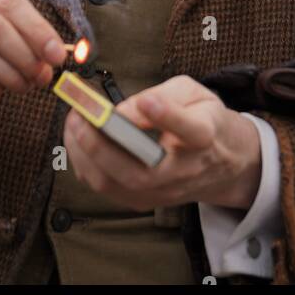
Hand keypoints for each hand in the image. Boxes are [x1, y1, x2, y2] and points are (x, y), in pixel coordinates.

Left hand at [63, 75, 262, 210]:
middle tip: (79, 116)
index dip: (168, 116)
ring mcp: (163, 192)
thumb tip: (123, 111)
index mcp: (204, 136)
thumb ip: (163, 96)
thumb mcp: (193, 93)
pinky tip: (77, 142)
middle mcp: (184, 171)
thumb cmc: (202, 119)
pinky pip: (108, 190)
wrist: (221, 161)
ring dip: (86, 155)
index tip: (147, 101)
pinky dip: (86, 166)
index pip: (191, 130)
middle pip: (141, 171)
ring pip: (118, 184)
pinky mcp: (146, 201)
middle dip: (102, 144)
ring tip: (72, 124)